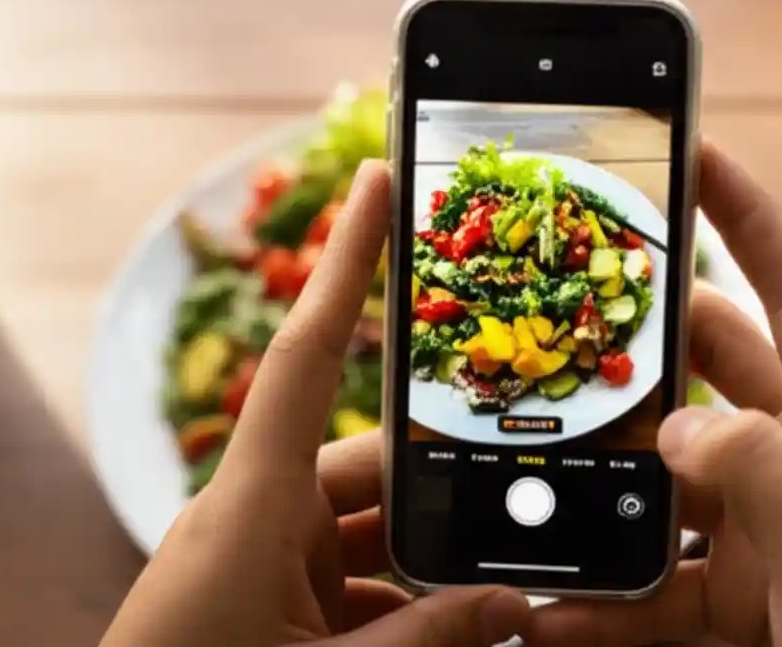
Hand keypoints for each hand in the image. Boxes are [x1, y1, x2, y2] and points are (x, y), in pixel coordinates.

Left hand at [102, 161, 529, 646]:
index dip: (346, 261)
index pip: (307, 353)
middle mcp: (262, 514)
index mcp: (252, 502)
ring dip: (435, 564)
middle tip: (529, 500)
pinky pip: (358, 583)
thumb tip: (515, 609)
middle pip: (377, 466)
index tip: (378, 181)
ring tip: (506, 590)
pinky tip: (462, 630)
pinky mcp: (275, 602)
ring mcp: (269, 560)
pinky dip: (407, 606)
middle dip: (450, 488)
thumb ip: (428, 642)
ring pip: (377, 533)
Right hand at [525, 145, 781, 646]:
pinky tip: (551, 612)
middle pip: (710, 377)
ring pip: (659, 482)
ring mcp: (758, 541)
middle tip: (569, 314)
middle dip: (644, 347)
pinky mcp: (724, 606)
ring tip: (536, 474)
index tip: (699, 156)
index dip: (754, 222)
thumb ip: (763, 481)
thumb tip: (675, 429)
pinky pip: (643, 587)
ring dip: (602, 485)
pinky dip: (596, 599)